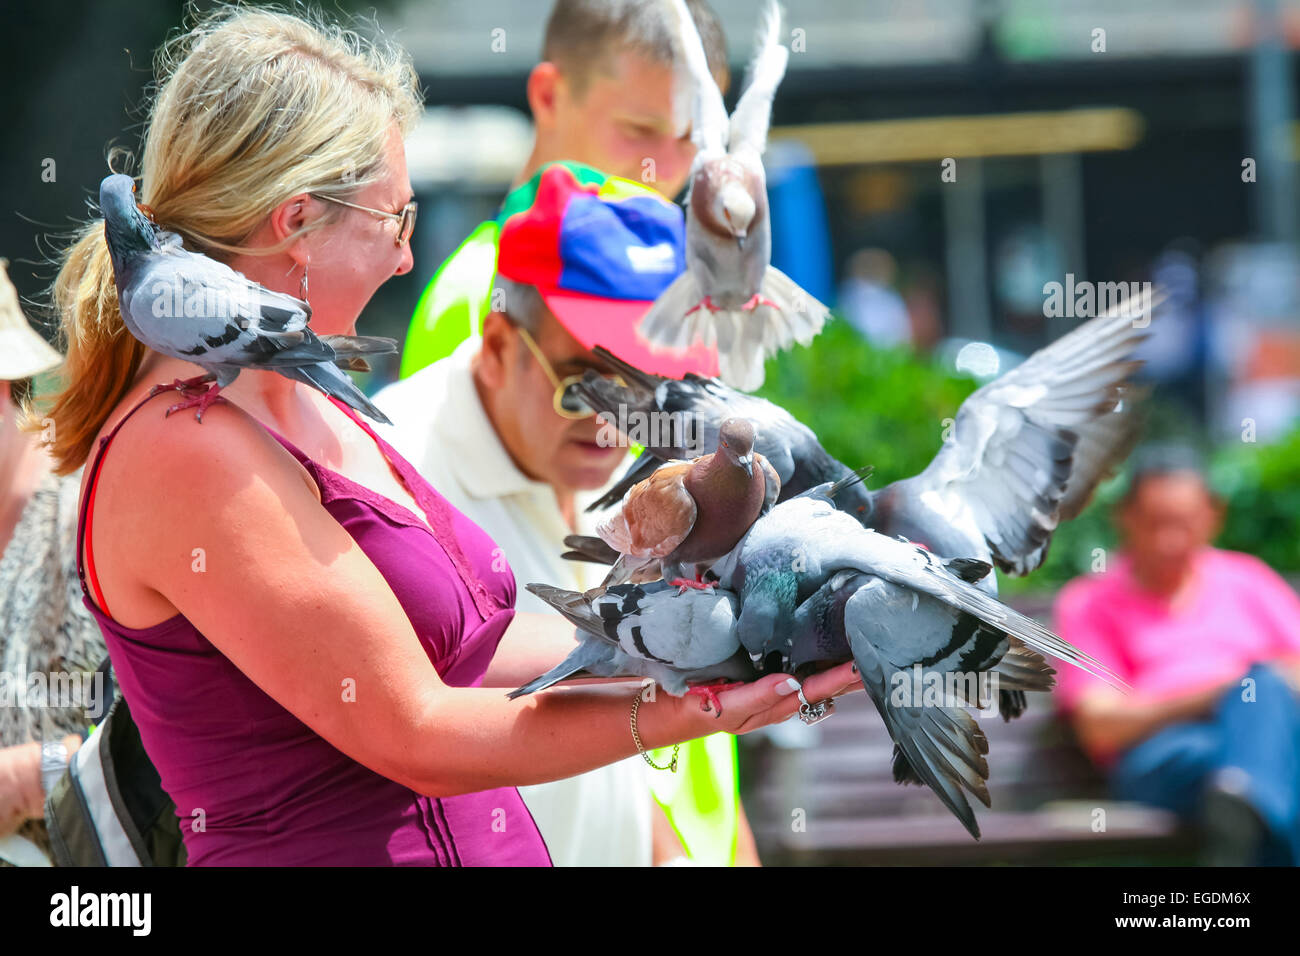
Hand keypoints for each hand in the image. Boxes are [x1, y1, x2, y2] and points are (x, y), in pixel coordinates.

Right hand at [688, 662, 862, 735]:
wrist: (670, 712)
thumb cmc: (697, 709)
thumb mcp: (725, 707)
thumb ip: (758, 696)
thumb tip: (791, 681)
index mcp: (774, 705)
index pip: (815, 690)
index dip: (840, 678)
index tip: (863, 664)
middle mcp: (780, 700)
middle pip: (824, 688)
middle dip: (850, 676)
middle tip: (878, 654)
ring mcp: (772, 691)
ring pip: (815, 682)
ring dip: (838, 670)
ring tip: (863, 652)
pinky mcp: (761, 679)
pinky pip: (798, 673)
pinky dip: (817, 664)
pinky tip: (828, 651)